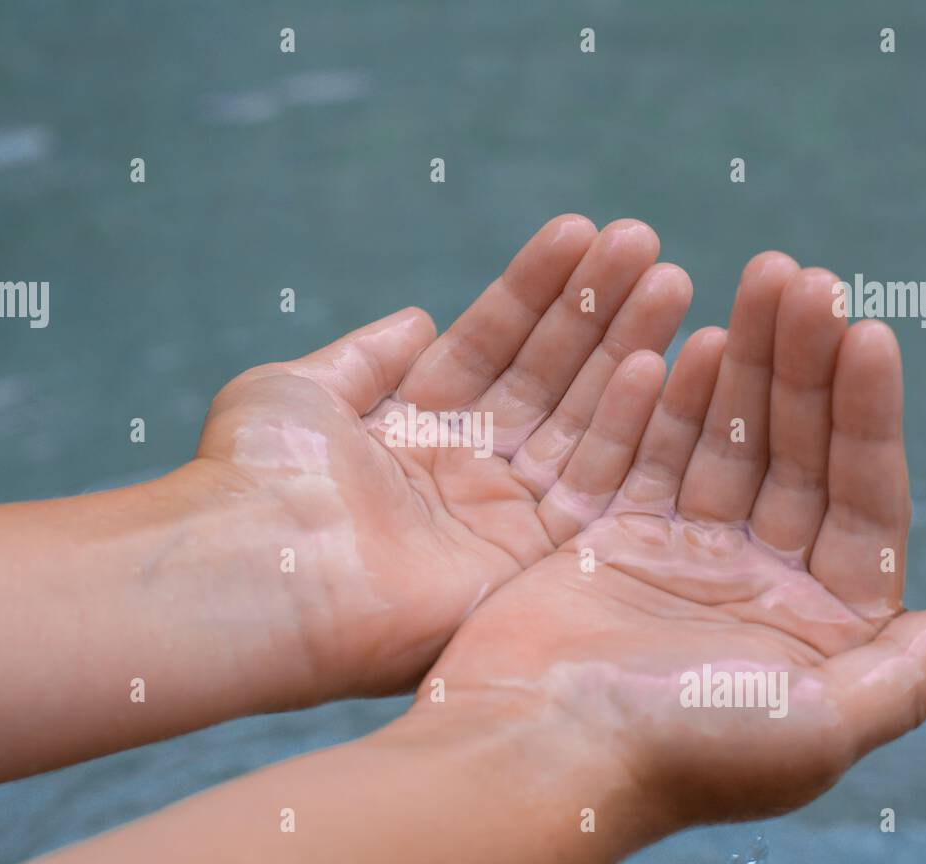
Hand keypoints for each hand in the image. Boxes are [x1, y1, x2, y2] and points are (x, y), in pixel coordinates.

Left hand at [183, 215, 692, 697]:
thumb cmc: (259, 477)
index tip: (581, 231)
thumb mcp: (300, 391)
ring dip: (625, 349)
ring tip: (669, 278)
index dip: (535, 289)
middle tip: (645, 242)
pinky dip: (625, 426)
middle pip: (548, 375)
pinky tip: (655, 362)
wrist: (255, 571)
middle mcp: (466, 470)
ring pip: (581, 419)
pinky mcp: (530, 562)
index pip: (492, 344)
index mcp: (415, 428)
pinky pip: (594, 484)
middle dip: (595, 308)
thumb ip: (366, 356)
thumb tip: (418, 318)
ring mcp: (502, 516)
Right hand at [415, 255, 925, 848]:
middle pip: (795, 455)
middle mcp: (757, 588)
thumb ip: (899, 678)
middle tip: (797, 277)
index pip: (861, 500)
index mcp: (816, 629)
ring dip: (746, 363)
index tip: (866, 334)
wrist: (536, 754)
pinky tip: (691, 340)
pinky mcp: (613, 540)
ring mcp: (684, 559)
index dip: (867, 416)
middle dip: (803, 365)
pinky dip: (670, 399)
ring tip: (756, 280)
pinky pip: (652, 454)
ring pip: (725, 441)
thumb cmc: (678, 750)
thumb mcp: (817, 729)